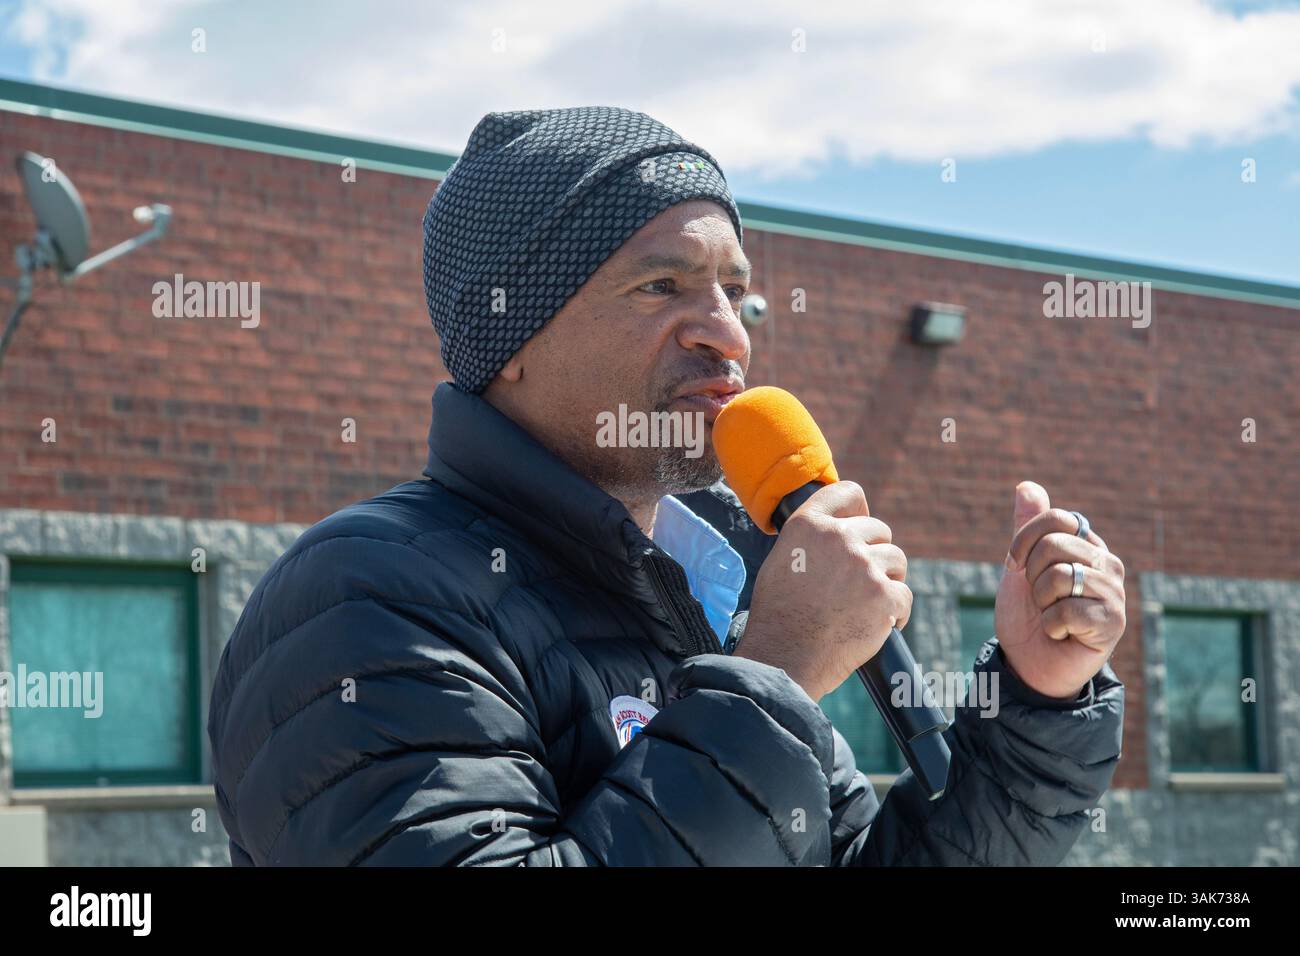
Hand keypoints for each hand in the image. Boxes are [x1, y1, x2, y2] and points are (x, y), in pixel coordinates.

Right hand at [735, 481, 911, 702]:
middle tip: (860, 581)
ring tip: (869, 603)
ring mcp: (864, 566)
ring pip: (896, 561)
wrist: (786, 656)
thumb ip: (811, 540)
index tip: (859, 525)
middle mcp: (839, 538)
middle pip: (879, 530)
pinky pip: (904, 595)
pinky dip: (896, 611)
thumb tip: (837, 533)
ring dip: (888, 580)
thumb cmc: (779, 615)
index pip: (848, 493)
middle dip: (875, 553)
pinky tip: (880, 624)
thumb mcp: (781, 561)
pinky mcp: (884, 595)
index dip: (859, 510)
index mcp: (809, 524)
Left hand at [995, 481, 1126, 699]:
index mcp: (1085, 543)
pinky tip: (1061, 633)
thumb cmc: (1027, 614)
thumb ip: (1026, 527)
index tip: (1015, 565)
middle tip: (1040, 599)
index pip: (1057, 518)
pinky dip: (1051, 625)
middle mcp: (1106, 562)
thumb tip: (1026, 485)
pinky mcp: (1114, 622)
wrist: (1030, 663)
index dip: (1024, 540)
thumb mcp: (1019, 566)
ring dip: (1041, 603)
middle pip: (1055, 545)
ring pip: (1060, 576)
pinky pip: (1067, 610)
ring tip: (1050, 615)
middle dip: (1031, 577)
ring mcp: (1114, 591)